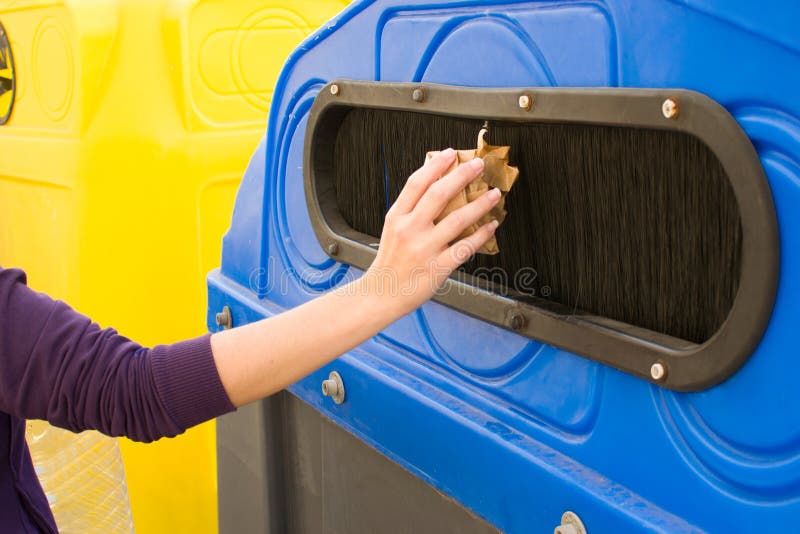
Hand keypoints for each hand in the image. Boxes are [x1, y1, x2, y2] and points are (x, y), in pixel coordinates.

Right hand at [364, 148, 501, 314]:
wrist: (382, 294)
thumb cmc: (390, 261)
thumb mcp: (392, 228)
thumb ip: (410, 208)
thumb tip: (435, 183)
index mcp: (397, 216)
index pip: (417, 182)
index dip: (436, 164)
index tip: (451, 153)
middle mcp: (410, 229)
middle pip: (439, 194)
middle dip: (462, 175)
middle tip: (479, 166)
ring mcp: (424, 249)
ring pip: (458, 219)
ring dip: (480, 204)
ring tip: (493, 195)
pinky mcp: (438, 267)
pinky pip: (465, 247)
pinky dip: (482, 235)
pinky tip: (491, 226)